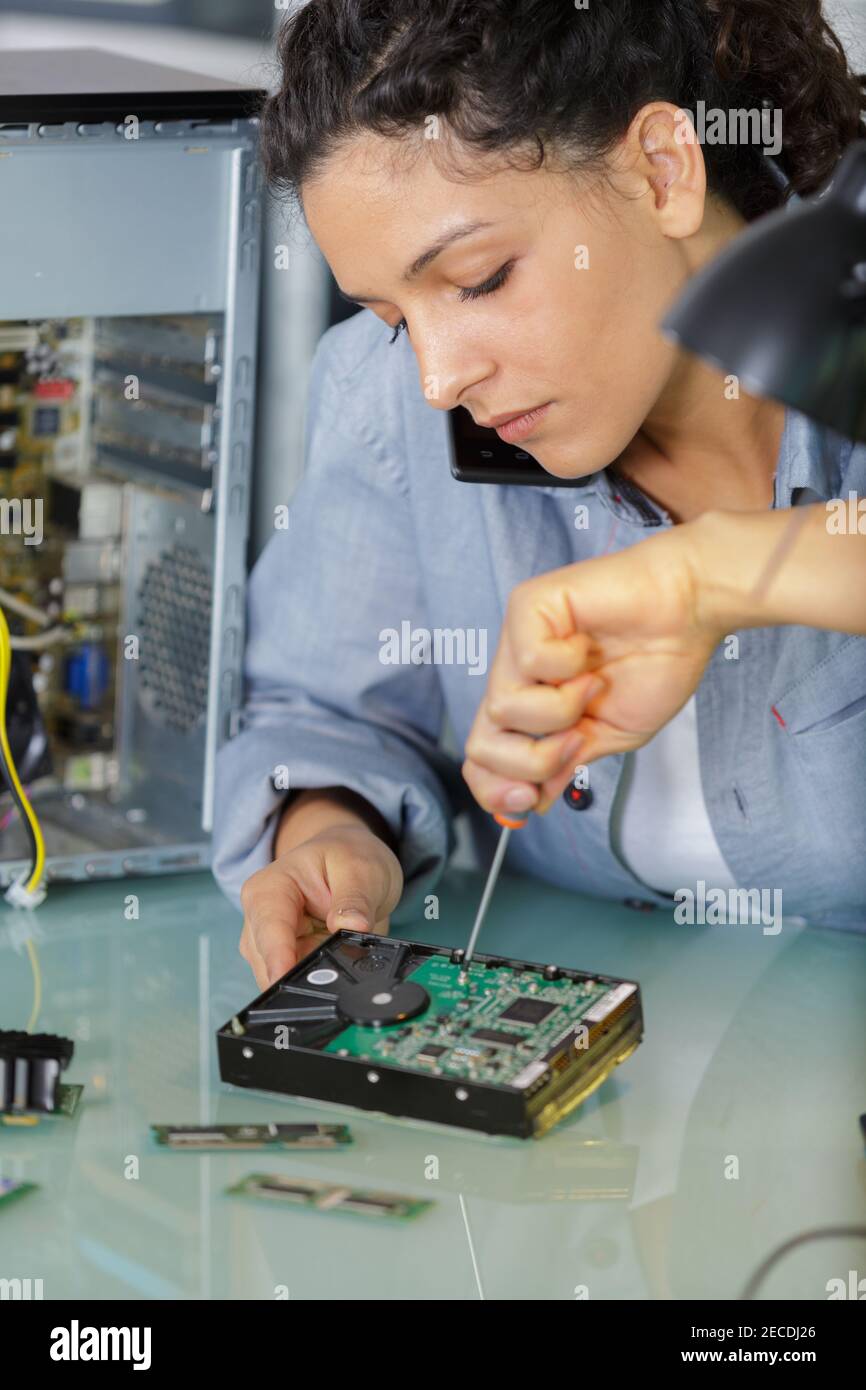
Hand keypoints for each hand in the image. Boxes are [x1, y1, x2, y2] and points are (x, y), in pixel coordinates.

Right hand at [238, 824, 403, 988]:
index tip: (290, 981)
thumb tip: (352, 927)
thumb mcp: (361, 869)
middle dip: (306, 973)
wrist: (348, 859)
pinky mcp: (287, 961)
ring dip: (316, 976)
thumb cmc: (346, 856)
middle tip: (343, 967)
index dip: (279, 959)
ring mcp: (271, 944)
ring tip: (344, 954)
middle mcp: (260, 920)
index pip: (270, 929)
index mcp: (269, 889)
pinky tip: (338, 964)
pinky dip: (320, 979)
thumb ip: (354, 901)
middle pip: (271, 963)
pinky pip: (300, 982)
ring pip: (284, 979)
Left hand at [463, 519, 719, 814]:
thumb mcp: (612, 734)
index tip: (531, 801)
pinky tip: (586, 646)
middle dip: (529, 761)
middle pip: (481, 743)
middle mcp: (514, 674)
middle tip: (577, 739)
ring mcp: (515, 641)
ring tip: (593, 682)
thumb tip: (533, 801)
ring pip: (503, 706)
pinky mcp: (526, 607)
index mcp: (530, 705)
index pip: (483, 758)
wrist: (689, 611)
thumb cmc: (657, 663)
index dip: (496, 791)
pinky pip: (528, 661)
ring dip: (560, 709)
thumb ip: (568, 764)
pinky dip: (568, 666)